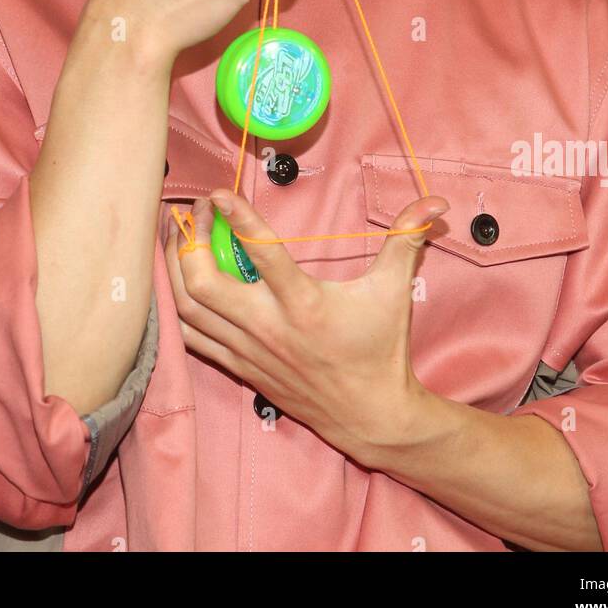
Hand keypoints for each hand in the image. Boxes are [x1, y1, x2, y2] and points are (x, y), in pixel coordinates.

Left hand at [163, 187, 448, 465]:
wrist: (370, 416)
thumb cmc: (381, 348)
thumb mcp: (395, 290)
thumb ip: (408, 239)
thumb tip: (435, 203)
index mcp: (303, 304)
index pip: (262, 252)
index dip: (236, 217)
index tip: (217, 192)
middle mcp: (267, 327)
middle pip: (203, 283)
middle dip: (188, 242)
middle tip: (191, 212)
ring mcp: (248, 350)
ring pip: (188, 310)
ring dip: (173, 270)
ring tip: (175, 236)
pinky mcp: (240, 367)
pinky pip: (191, 337)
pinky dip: (176, 307)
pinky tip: (177, 281)